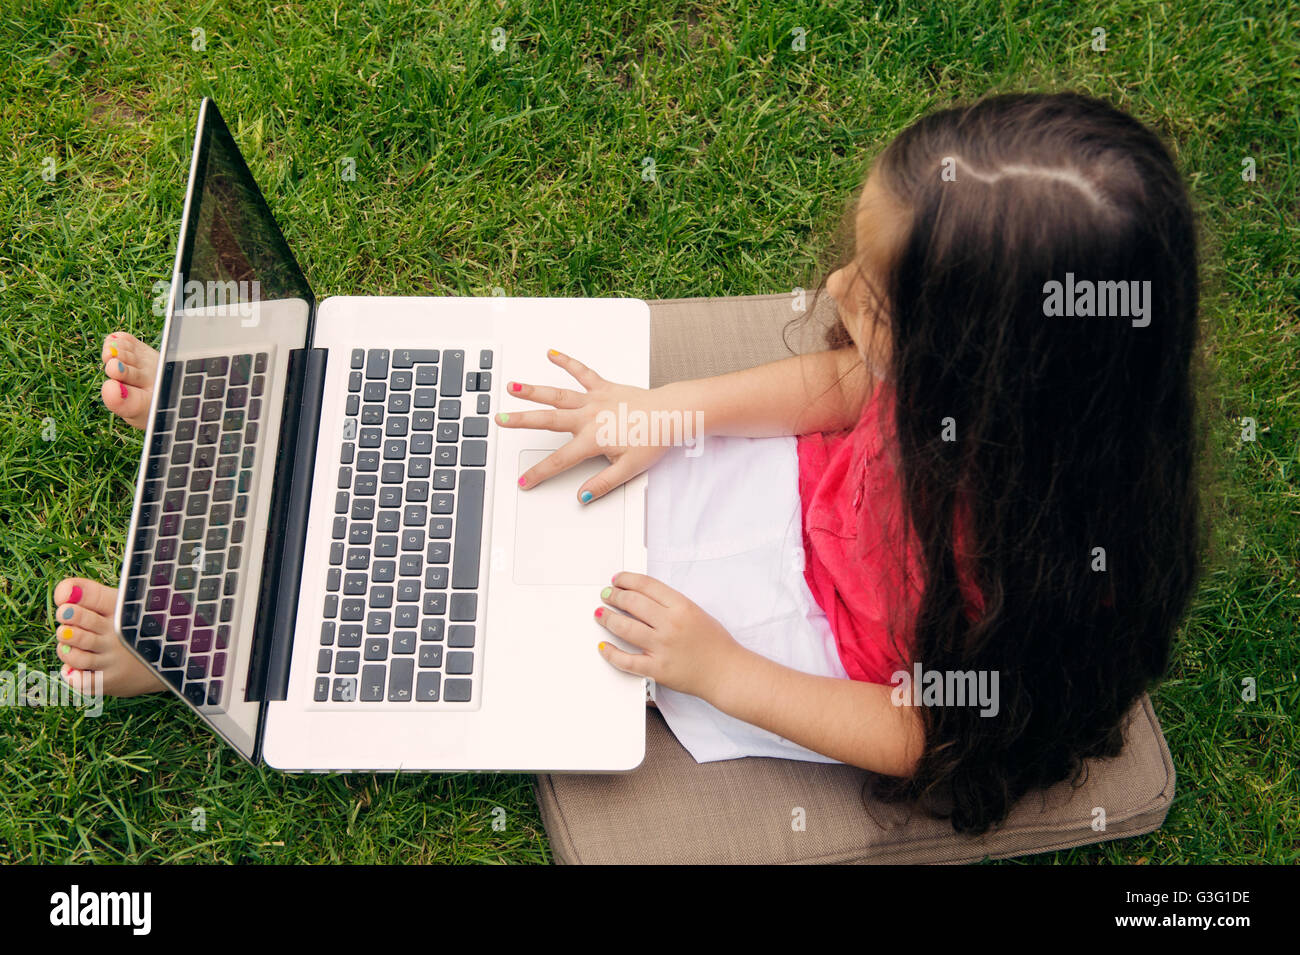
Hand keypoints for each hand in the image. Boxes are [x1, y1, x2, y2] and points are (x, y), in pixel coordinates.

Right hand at [497, 349, 673, 502]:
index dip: (539, 472)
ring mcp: (595, 399)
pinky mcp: (604, 387)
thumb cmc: (654, 438)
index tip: (524, 481)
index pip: (559, 460)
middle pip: (548, 420)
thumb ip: (603, 484)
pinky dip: (567, 361)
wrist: (673, 414)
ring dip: (534, 390)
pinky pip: (582, 372)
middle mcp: (589, 417)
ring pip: (558, 394)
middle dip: (522, 421)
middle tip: (501, 420)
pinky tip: (552, 353)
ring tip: (512, 387)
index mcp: (593, 439)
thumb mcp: (629, 469)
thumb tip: (583, 497)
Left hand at [594, 572, 745, 702]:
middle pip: (632, 603)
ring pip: (624, 628)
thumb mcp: (695, 611)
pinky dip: (611, 653)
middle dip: (613, 596)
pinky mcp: (657, 669)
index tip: (617, 580)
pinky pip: (627, 661)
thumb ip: (670, 603)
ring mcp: (662, 647)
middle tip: (606, 595)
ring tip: (600, 614)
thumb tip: (641, 595)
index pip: (646, 585)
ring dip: (607, 619)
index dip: (626, 579)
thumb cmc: (714, 643)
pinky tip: (603, 646)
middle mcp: (670, 625)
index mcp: (681, 606)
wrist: (726, 672)